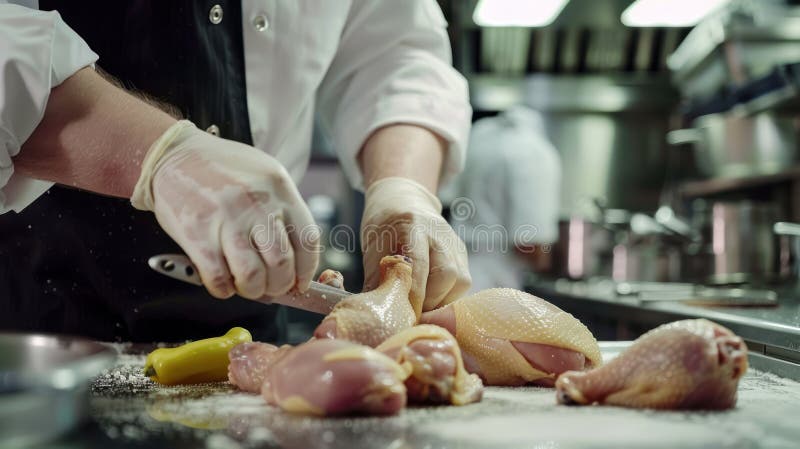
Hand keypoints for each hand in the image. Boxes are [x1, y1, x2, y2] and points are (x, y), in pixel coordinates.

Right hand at [131, 121, 318, 298]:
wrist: (173, 155)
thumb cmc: (222, 169)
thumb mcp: (265, 176)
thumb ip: (283, 211)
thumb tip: (297, 259)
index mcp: (278, 188)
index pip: (308, 241)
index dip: (306, 270)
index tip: (300, 281)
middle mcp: (256, 202)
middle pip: (282, 264)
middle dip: (279, 285)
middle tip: (272, 286)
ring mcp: (226, 218)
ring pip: (252, 276)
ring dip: (253, 290)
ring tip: (249, 285)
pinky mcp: (196, 232)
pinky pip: (218, 277)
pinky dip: (224, 289)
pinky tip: (224, 283)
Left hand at [360, 177, 469, 314]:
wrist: (403, 201)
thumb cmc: (383, 228)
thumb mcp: (372, 250)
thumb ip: (375, 280)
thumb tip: (374, 313)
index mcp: (412, 226)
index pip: (419, 264)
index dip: (413, 294)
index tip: (404, 313)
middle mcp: (439, 233)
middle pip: (447, 274)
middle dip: (430, 301)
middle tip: (412, 314)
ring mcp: (454, 243)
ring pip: (460, 281)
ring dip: (442, 302)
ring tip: (422, 308)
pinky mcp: (462, 254)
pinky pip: (462, 283)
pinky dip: (448, 297)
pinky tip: (432, 301)